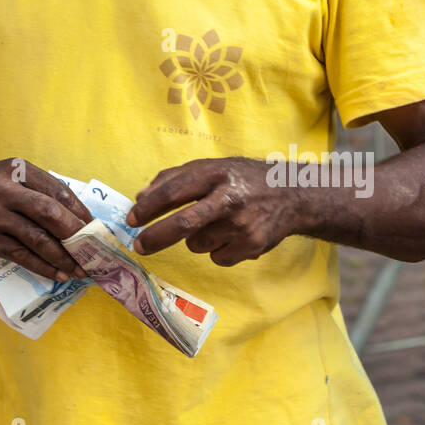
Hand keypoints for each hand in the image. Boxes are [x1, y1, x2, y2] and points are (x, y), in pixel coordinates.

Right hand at [0, 159, 92, 281]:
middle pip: (50, 214)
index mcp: (17, 170)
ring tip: (81, 270)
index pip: (58, 191)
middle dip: (77, 235)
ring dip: (64, 257)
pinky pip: (22, 256)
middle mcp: (5, 191)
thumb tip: (77, 216)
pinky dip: (43, 267)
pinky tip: (59, 275)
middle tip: (95, 250)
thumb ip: (38, 189)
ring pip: (37, 240)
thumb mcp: (9, 172)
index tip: (97, 227)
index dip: (81, 211)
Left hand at [127, 158, 303, 266]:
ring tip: (216, 224)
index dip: (148, 208)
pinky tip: (233, 235)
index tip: (132, 219)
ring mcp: (242, 225)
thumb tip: (141, 198)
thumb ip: (175, 178)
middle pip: (183, 224)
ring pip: (197, 244)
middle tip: (139, 246)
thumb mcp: (213, 167)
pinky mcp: (252, 246)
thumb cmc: (244, 179)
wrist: (292, 195)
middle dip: (155, 238)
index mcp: (216, 173)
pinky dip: (217, 250)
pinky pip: (217, 258)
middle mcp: (230, 198)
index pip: (173, 191)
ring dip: (195, 239)